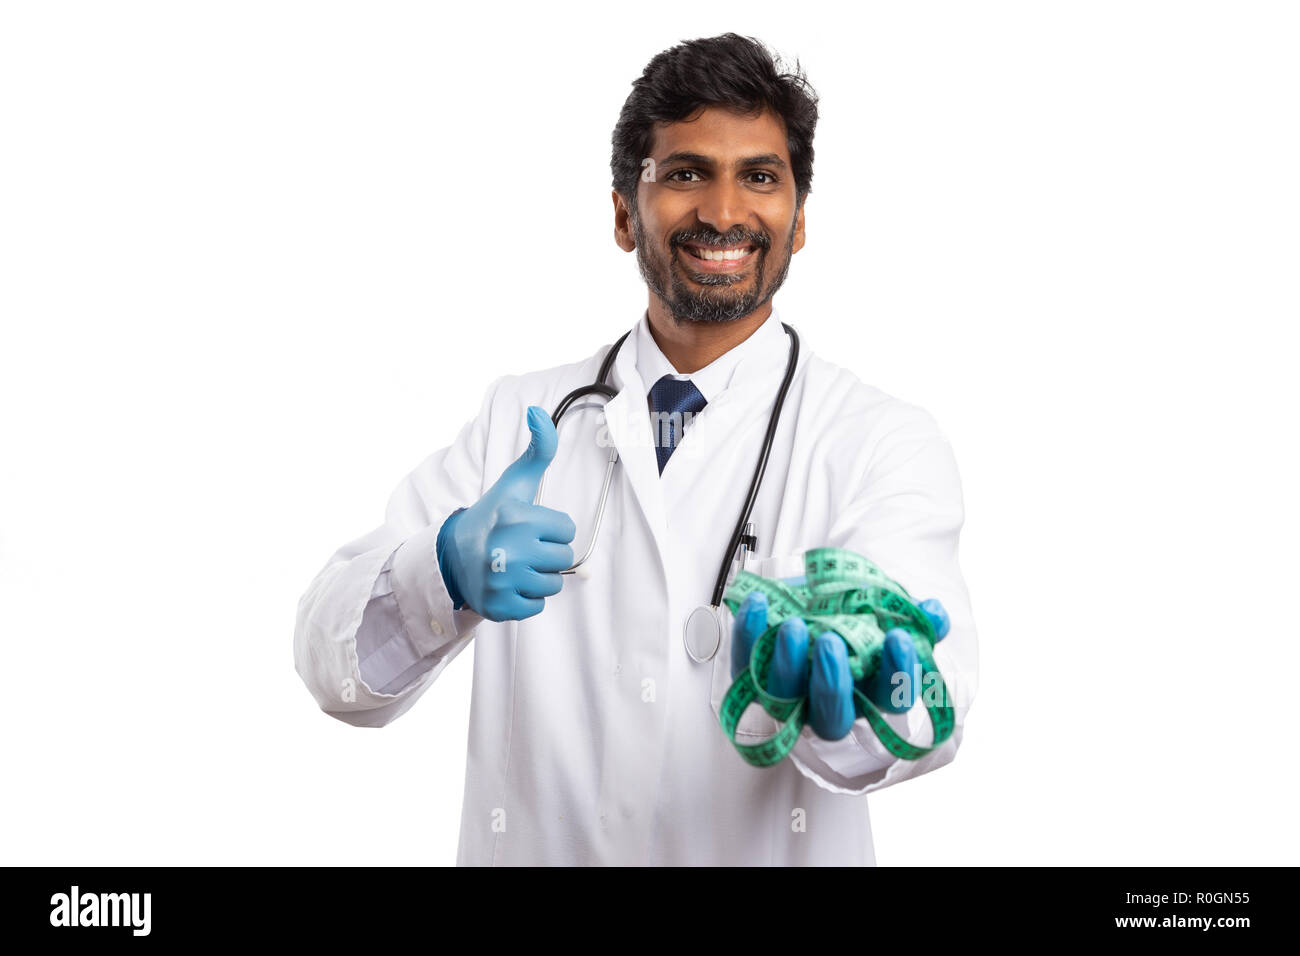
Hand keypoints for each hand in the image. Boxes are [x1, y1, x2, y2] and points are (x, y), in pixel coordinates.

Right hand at [436, 406, 575, 620]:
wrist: (452, 556)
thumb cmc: (492, 516)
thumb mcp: (514, 482)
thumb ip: (537, 449)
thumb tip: (539, 411)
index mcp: (516, 517)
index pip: (566, 529)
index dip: (551, 528)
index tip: (528, 526)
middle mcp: (508, 549)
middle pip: (563, 558)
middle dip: (547, 552)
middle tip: (521, 546)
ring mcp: (502, 580)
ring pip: (553, 584)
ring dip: (538, 576)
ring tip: (516, 565)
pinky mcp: (499, 607)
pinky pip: (537, 606)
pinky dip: (526, 598)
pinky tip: (509, 584)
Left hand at [730, 576, 950, 740]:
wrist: (814, 598)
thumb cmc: (858, 615)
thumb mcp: (890, 612)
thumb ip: (915, 616)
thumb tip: (933, 613)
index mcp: (870, 694)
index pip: (891, 699)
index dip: (897, 673)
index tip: (898, 637)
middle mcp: (828, 705)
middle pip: (831, 719)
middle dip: (832, 684)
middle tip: (831, 641)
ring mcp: (788, 695)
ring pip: (782, 698)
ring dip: (787, 664)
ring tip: (792, 625)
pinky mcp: (751, 674)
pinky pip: (744, 664)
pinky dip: (749, 633)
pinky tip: (757, 602)